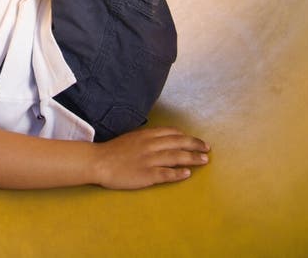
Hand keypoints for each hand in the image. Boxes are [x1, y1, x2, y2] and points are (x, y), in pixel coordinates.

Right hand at [93, 126, 209, 189]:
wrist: (99, 161)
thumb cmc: (114, 150)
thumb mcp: (132, 137)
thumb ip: (148, 138)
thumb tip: (162, 139)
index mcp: (147, 134)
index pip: (172, 133)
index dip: (186, 136)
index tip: (196, 140)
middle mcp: (151, 145)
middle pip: (178, 143)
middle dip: (195, 145)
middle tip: (207, 149)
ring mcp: (149, 159)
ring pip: (176, 157)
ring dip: (192, 158)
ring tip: (204, 160)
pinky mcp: (146, 174)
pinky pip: (166, 173)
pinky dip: (178, 173)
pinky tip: (187, 174)